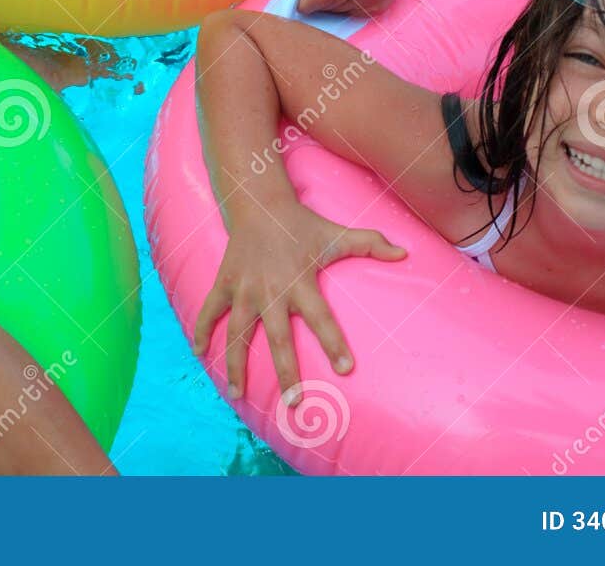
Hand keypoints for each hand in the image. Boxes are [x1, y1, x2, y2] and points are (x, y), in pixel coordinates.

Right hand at [192, 201, 404, 402]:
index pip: (321, 318)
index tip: (346, 368)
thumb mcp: (337, 234)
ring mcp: (244, 289)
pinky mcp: (224, 282)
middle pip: (277, 338)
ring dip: (235, 364)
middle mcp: (271, 290)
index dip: (334, 343)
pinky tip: (200, 355)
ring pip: (237, 332)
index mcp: (300, 282)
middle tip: (294, 403)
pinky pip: (209, 311)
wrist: (260, 202)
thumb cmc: (303, 224)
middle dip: (286, 371)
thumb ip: (371, 244)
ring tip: (237, 394)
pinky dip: (200, 331)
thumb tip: (405, 254)